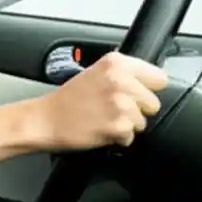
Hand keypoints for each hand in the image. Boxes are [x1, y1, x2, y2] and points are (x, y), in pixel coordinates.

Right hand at [30, 52, 168, 149]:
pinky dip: (117, 138)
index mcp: (116, 63)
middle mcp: (120, 80)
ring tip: (103, 118)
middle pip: (153, 103)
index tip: (132, 94)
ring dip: (125, 125)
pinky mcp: (118, 125)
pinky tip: (100, 129)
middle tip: (111, 109)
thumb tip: (149, 84)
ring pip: (142, 122)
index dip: (146, 89)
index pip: (158, 78)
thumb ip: (123, 75)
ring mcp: (120, 103)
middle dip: (137, 110)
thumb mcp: (95, 74)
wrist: (43, 120)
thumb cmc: (66, 101)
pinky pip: (131, 137)